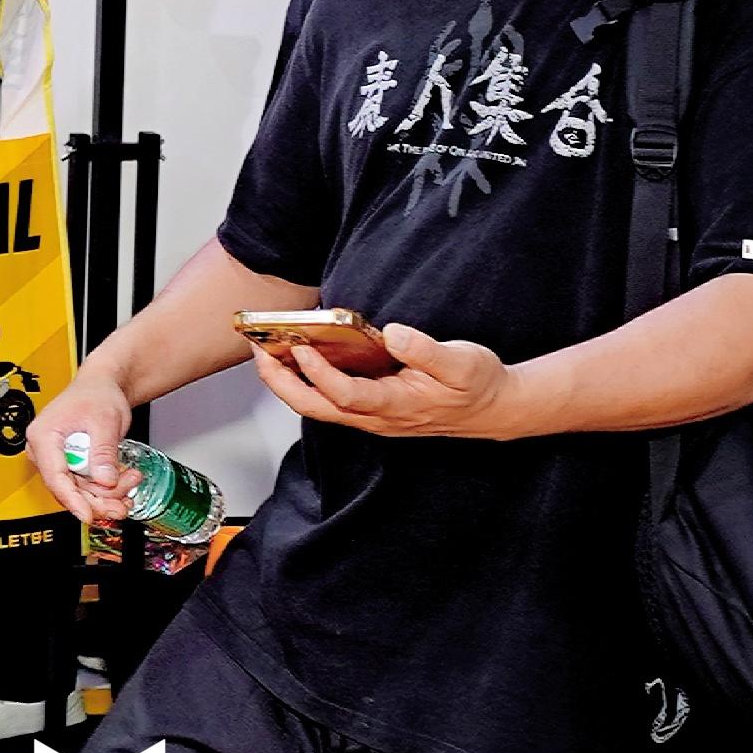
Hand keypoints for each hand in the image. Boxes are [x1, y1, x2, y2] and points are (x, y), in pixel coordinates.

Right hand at [30, 371, 134, 524]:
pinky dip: (106, 487)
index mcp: (43, 436)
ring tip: (131, 479)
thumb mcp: (104, 421)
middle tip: (124, 502)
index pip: (54, 476)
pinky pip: (85, 485)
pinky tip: (124, 482)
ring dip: (107, 492)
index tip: (88, 515)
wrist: (101, 386)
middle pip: (68, 489)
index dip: (72, 499)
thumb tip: (105, 479)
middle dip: (99, 498)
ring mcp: (56, 458)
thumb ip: (103, 452)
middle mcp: (44, 450)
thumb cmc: (95, 393)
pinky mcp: (68, 464)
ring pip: (79, 490)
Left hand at [252, 324, 515, 437]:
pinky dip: (307, 380)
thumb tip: (395, 335)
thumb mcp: (463, 363)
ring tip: (266, 349)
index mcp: (396, 406)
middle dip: (281, 382)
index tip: (301, 346)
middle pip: (316, 407)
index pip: (345, 395)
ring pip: (318, 406)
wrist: (495, 409)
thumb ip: (427, 351)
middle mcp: (378, 417)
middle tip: (257, 350)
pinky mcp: (373, 408)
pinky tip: (298, 355)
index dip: (319, 373)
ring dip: (288, 381)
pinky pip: (330, 399)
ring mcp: (373, 416)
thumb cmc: (479, 385)